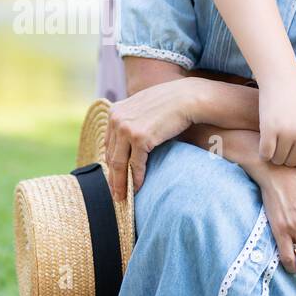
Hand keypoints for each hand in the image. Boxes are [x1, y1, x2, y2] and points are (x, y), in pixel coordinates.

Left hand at [104, 79, 197, 198]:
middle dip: (113, 177)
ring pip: (119, 164)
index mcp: (114, 111)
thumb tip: (129, 141)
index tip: (112, 177)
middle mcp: (116, 119)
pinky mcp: (140, 138)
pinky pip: (135, 165)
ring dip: (121, 183)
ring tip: (122, 197)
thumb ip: (132, 120)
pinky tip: (138, 188)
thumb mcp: (142, 107)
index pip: (108, 144)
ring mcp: (127, 128)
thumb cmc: (169, 103)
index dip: (110, 163)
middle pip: (111, 156)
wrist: (187, 98)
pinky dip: (137, 179)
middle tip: (115, 194)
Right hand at [257, 72, 295, 172]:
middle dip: (286, 156)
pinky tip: (265, 139)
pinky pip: (264, 154)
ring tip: (274, 138)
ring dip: (273, 154)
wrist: (281, 80)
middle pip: (292, 163)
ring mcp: (287, 132)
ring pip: (278, 160)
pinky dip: (262, 151)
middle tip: (282, 139)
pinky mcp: (269, 129)